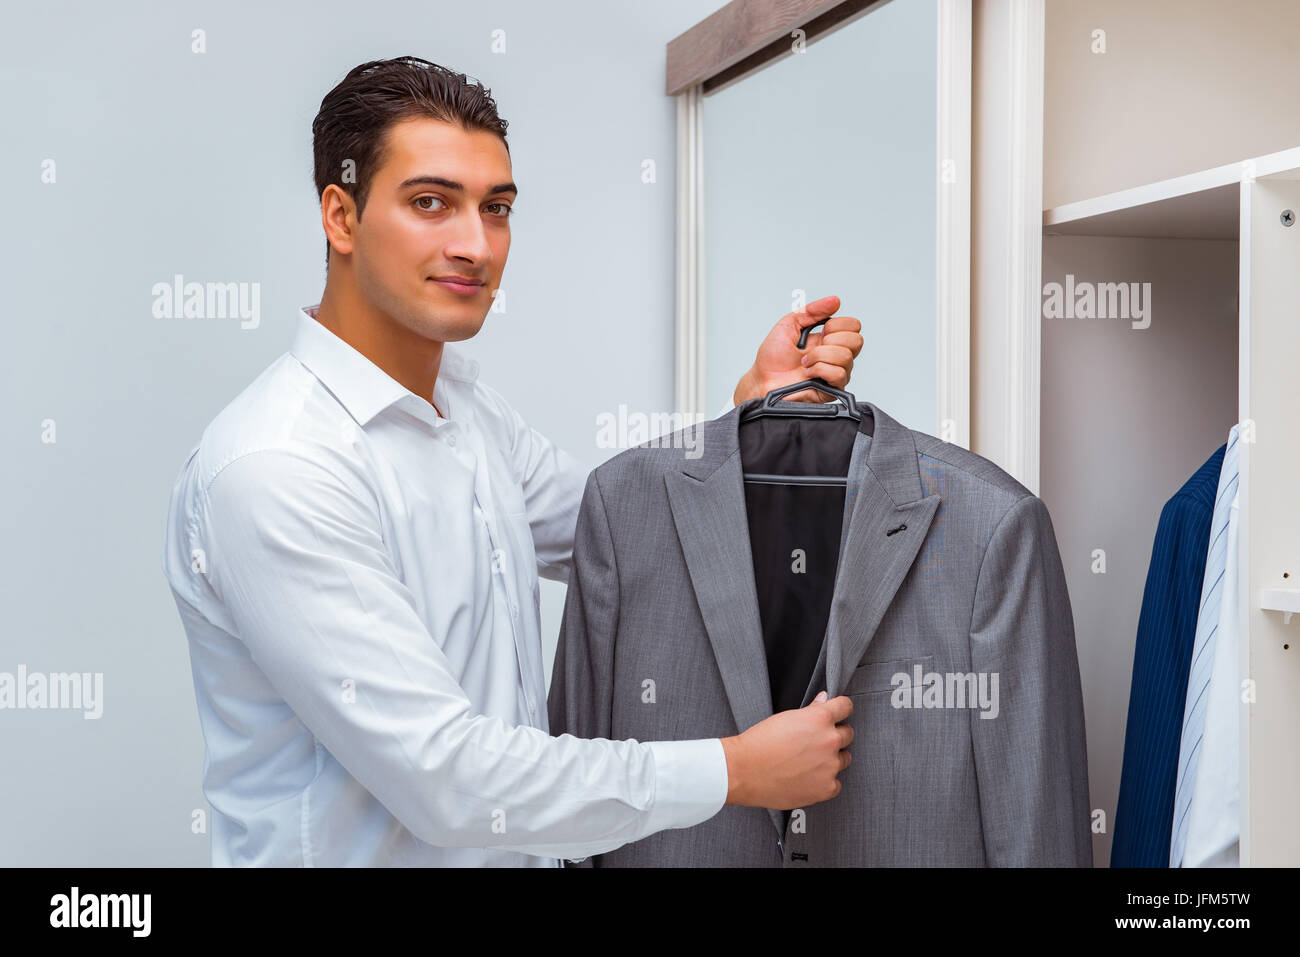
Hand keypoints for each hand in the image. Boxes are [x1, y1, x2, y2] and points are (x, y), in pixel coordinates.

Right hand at [720, 691, 853, 808]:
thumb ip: (810, 710)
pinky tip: (809, 778)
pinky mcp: (826, 788)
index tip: (839, 712)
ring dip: (832, 759)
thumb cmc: (759, 743)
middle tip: (817, 741)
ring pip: (844, 759)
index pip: (846, 707)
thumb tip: (823, 700)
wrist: (744, 771)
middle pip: (848, 734)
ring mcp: (830, 766)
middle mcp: (829, 741)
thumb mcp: (785, 718)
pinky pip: (836, 783)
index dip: (840, 709)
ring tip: (810, 761)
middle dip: (836, 735)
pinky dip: (825, 781)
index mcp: (820, 719)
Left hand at [733, 295, 863, 405]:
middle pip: (857, 340)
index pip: (853, 326)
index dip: (837, 325)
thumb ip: (811, 311)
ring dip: (820, 356)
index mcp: (828, 339)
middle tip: (811, 348)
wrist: (763, 381)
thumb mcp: (788, 325)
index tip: (819, 331)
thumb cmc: (772, 360)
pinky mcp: (832, 390)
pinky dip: (819, 370)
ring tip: (805, 362)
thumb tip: (835, 301)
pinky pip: (839, 374)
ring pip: (846, 356)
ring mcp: (835, 373)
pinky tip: (808, 373)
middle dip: (830, 340)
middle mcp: (835, 356)